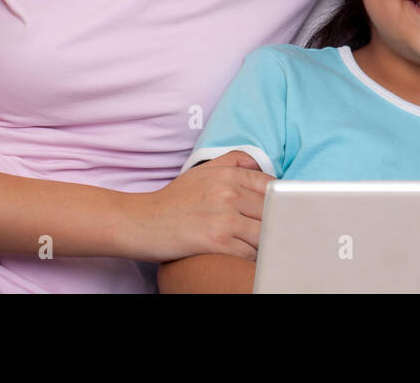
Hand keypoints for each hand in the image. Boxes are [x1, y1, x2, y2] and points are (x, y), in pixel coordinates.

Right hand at [118, 150, 272, 262]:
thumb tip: (258, 161)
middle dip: (277, 224)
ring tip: (266, 249)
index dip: (280, 202)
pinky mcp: (215, 241)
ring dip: (267, 243)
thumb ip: (232, 161)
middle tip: (277, 234)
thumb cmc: (172, 200)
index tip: (279, 213)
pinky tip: (247, 259)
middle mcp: (228, 192)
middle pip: (271, 210)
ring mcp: (223, 217)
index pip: (272, 186)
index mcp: (229, 175)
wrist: (140, 222)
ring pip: (264, 233)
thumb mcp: (201, 171)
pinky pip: (248, 252)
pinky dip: (252, 258)